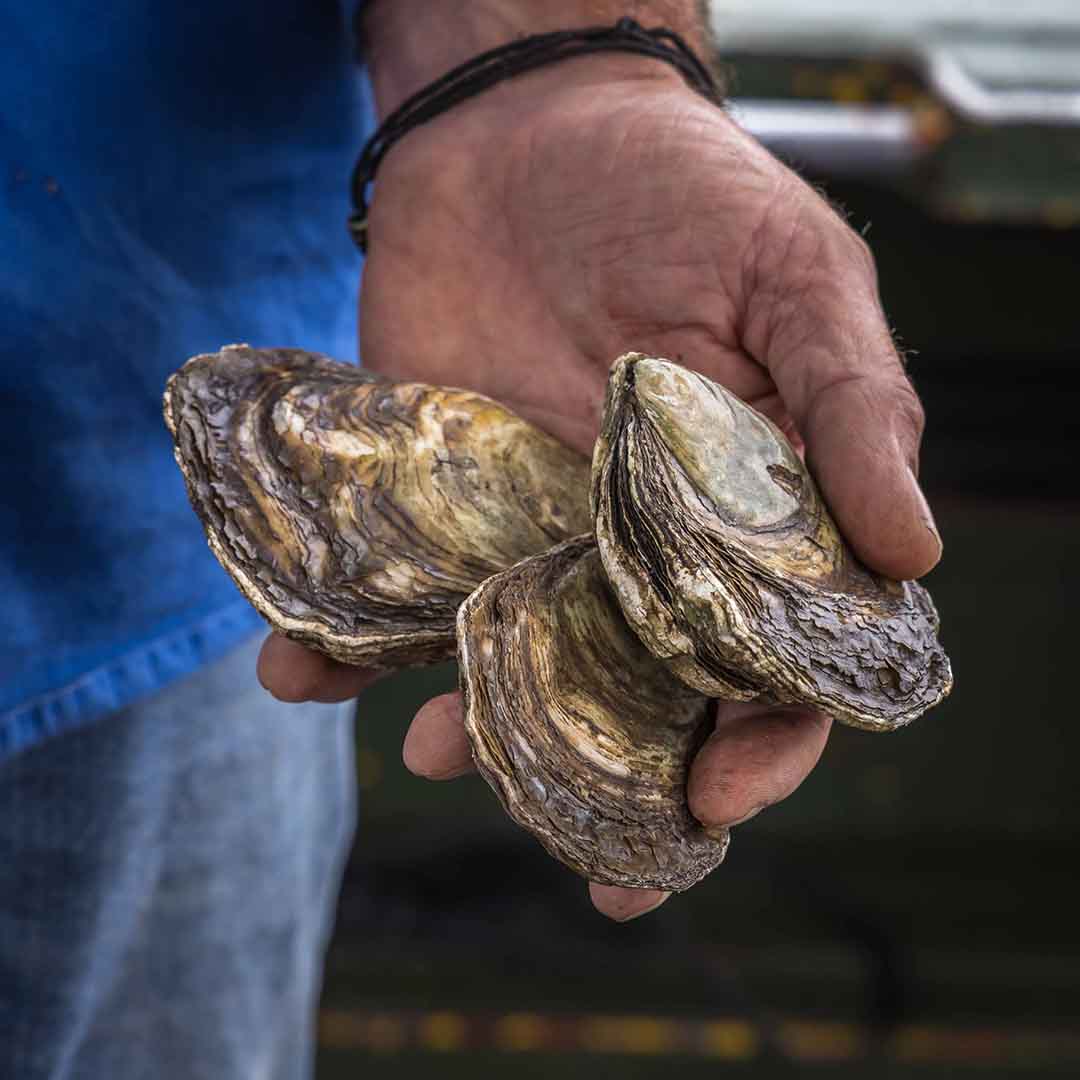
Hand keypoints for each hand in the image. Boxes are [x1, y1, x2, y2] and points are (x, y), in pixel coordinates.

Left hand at [260, 58, 941, 919]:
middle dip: (625, 789)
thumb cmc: (689, 195)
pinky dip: (339, 643)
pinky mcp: (434, 502)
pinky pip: (390, 596)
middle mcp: (639, 550)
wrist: (529, 131)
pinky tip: (301, 672)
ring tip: (431, 744)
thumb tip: (913, 552)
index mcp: (745, 520)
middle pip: (644, 699)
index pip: (773, 662)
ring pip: (514, 669)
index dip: (764, 741)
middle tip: (599, 872)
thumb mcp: (798, 282)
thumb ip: (856, 410)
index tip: (720, 794)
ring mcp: (531, 534)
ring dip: (475, 727)